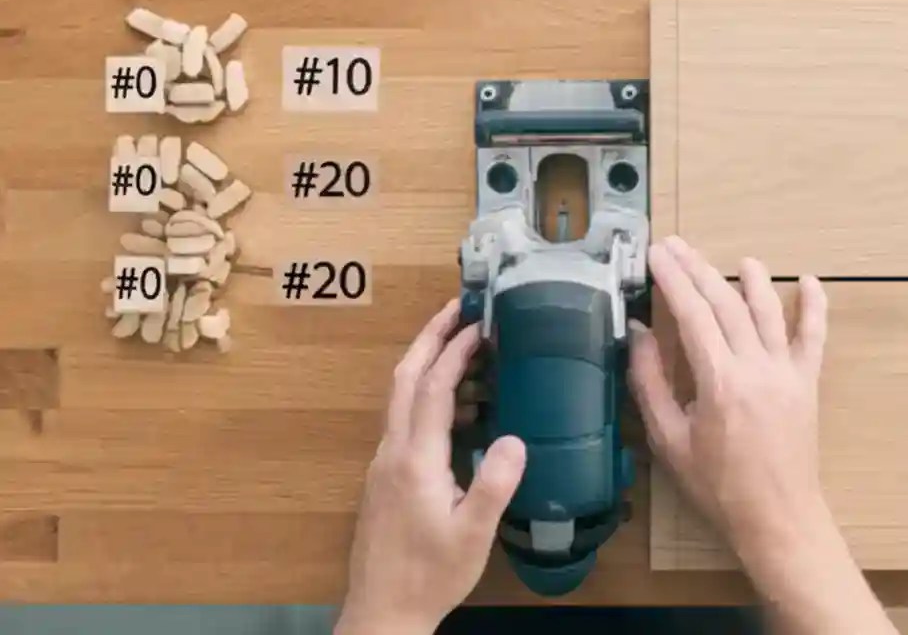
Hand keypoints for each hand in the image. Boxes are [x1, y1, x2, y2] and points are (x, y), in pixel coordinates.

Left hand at [336, 299, 526, 634]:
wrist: (383, 612)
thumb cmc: (431, 575)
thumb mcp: (474, 534)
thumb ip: (495, 484)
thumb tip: (515, 438)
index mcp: (414, 460)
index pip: (432, 388)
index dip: (455, 350)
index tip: (480, 323)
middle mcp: (392, 453)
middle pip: (404, 379)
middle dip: (430, 338)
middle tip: (458, 310)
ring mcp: (384, 465)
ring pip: (400, 398)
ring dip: (427, 364)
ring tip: (463, 348)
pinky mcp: (385, 478)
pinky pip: (404, 421)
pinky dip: (427, 396)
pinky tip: (457, 408)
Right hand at [630, 236, 828, 564]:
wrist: (776, 517)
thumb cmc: (717, 486)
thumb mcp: (669, 440)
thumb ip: (651, 383)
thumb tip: (640, 334)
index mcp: (719, 381)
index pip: (693, 313)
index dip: (673, 279)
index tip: (657, 254)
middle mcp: (756, 367)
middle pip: (726, 303)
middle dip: (699, 269)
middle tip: (677, 246)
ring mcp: (787, 373)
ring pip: (768, 311)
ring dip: (752, 280)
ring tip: (740, 259)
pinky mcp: (807, 383)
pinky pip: (813, 337)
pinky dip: (814, 307)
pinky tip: (810, 282)